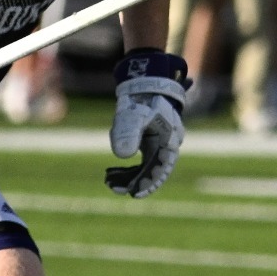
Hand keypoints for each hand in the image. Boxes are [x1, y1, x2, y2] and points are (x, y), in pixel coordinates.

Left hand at [107, 48, 188, 197]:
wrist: (141, 81)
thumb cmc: (140, 98)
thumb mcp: (133, 115)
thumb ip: (128, 133)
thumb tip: (121, 155)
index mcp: (168, 140)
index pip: (161, 168)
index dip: (149, 183)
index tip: (134, 194)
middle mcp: (165, 145)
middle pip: (151, 171)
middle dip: (133, 182)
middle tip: (113, 187)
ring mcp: (156, 145)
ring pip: (144, 169)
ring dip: (128, 177)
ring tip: (108, 181)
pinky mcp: (147, 143)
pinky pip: (139, 162)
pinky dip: (126, 168)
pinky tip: (111, 173)